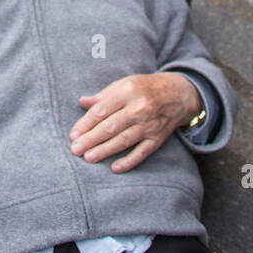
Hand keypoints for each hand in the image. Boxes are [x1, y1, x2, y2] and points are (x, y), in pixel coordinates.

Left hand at [69, 73, 202, 173]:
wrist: (179, 94)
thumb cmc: (145, 87)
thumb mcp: (124, 84)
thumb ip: (103, 96)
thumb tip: (82, 102)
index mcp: (128, 91)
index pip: (102, 110)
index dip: (86, 123)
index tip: (73, 134)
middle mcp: (139, 108)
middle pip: (110, 126)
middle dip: (91, 139)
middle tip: (75, 149)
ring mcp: (149, 125)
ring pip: (124, 140)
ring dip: (105, 150)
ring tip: (88, 157)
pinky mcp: (158, 138)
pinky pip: (141, 152)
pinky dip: (128, 161)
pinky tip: (114, 168)